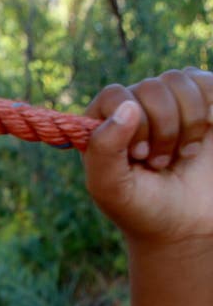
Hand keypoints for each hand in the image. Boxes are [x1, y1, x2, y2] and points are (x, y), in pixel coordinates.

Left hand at [84, 68, 212, 250]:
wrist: (185, 226)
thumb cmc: (140, 208)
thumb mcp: (110, 188)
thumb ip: (104, 149)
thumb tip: (127, 106)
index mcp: (102, 123)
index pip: (115, 96)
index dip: (133, 123)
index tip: (140, 155)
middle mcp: (133, 107)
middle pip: (152, 87)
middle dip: (163, 129)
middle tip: (160, 163)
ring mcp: (169, 103)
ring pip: (180, 79)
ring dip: (187, 121)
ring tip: (182, 154)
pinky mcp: (203, 104)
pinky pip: (207, 82)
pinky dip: (209, 108)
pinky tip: (204, 135)